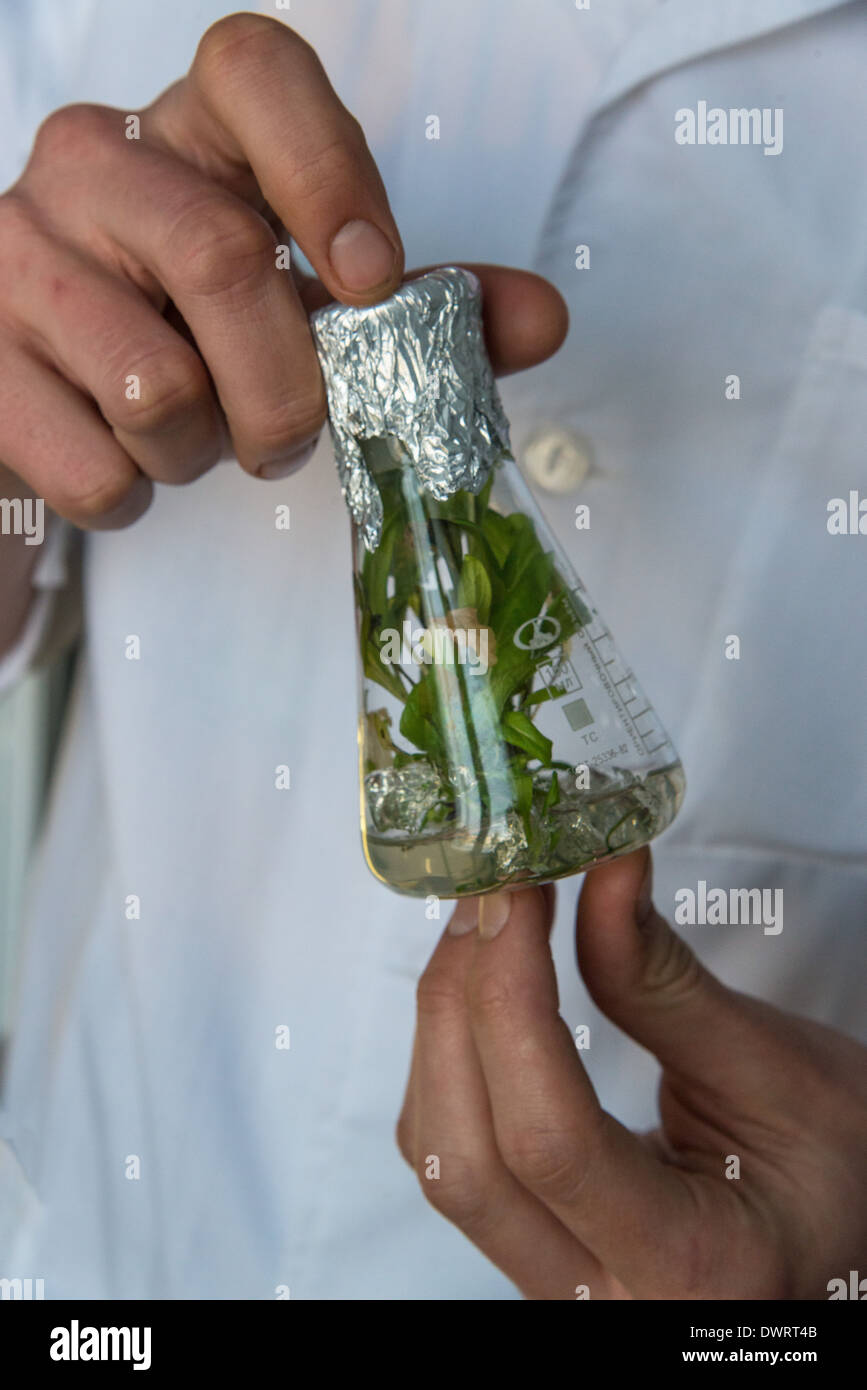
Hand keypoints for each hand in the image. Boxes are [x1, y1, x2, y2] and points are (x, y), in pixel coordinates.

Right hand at [0, 11, 565, 653]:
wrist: (48, 383)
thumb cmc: (197, 332)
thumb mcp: (311, 306)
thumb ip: (427, 312)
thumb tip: (540, 320)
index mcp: (194, 128)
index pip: (257, 68)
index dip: (329, 171)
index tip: (372, 279)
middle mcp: (93, 161)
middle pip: (222, 261)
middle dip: (290, 391)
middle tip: (295, 436)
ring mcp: (16, 252)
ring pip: (156, 386)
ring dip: (206, 452)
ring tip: (193, 436)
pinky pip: (96, 468)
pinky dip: (138, 497)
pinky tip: (125, 458)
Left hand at [398, 849, 866, 1298]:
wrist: (855, 1231)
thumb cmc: (843, 1167)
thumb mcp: (778, 1071)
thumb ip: (667, 982)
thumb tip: (599, 874)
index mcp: (688, 1264)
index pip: (551, 1141)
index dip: (510, 1000)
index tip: (516, 895)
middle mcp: (600, 1299)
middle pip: (464, 1160)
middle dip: (457, 1006)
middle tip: (494, 894)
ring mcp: (556, 1281)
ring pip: (441, 1159)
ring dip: (445, 1025)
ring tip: (491, 923)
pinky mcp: (534, 1244)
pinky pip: (456, 1153)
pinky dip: (454, 1055)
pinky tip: (483, 986)